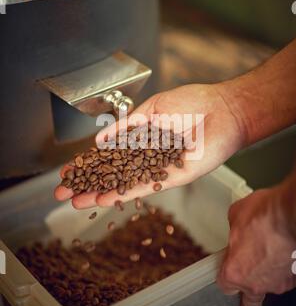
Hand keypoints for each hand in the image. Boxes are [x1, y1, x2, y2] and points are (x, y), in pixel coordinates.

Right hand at [55, 83, 243, 207]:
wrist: (222, 109)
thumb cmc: (192, 103)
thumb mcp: (151, 108)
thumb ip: (126, 127)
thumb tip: (100, 140)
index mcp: (141, 141)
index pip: (108, 156)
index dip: (88, 165)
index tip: (68, 172)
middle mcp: (147, 158)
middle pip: (112, 174)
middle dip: (87, 184)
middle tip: (62, 193)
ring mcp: (158, 169)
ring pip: (124, 185)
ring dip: (100, 194)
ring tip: (76, 202)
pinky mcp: (173, 177)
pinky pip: (146, 187)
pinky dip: (125, 193)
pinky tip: (105, 199)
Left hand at [217, 179, 295, 305]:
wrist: (292, 216)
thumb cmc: (265, 216)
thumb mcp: (235, 215)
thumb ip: (234, 230)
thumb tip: (238, 227)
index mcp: (235, 272)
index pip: (225, 286)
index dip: (226, 278)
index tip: (227, 274)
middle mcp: (256, 283)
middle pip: (250, 301)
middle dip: (248, 305)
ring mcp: (279, 283)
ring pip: (271, 287)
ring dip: (269, 277)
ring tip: (271, 258)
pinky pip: (289, 277)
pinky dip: (287, 269)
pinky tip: (286, 254)